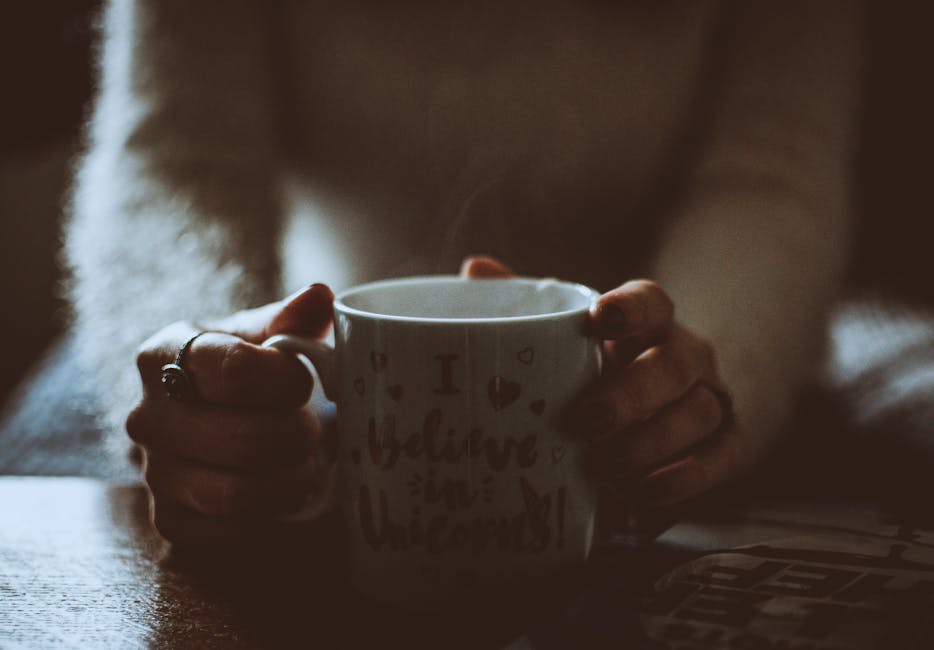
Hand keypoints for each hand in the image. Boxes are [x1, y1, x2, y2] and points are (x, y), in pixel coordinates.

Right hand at [127, 284, 337, 547]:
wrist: (212, 410)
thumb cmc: (246, 366)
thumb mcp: (263, 333)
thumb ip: (290, 318)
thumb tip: (319, 297)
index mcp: (166, 353)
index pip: (236, 371)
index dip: (288, 380)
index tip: (305, 381)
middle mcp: (148, 415)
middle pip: (245, 439)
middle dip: (300, 437)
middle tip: (315, 430)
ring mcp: (153, 472)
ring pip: (236, 495)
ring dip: (291, 483)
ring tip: (309, 465)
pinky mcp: (169, 520)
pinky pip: (226, 534)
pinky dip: (268, 519)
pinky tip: (280, 494)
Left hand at [460, 255, 744, 507]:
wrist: (661, 414)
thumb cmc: (598, 371)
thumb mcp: (566, 339)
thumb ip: (528, 307)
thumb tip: (475, 267)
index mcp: (649, 322)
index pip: (652, 301)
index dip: (629, 307)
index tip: (597, 318)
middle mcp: (688, 354)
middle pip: (675, 365)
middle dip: (630, 395)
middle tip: (583, 421)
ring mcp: (712, 397)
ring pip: (698, 413)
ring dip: (650, 443)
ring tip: (601, 468)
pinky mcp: (728, 444)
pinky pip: (720, 458)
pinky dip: (684, 478)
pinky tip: (643, 494)